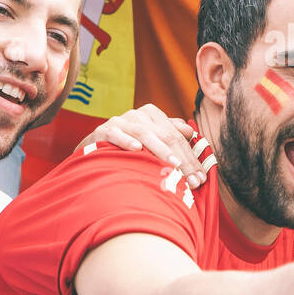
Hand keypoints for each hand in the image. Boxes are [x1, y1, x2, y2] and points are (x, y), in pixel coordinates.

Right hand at [74, 103, 211, 186]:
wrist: (93, 148)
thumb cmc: (126, 146)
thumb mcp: (150, 139)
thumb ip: (169, 134)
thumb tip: (190, 132)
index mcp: (151, 115)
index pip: (176, 136)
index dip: (191, 157)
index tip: (201, 178)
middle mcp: (137, 115)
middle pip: (165, 135)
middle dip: (181, 159)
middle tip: (192, 179)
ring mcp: (119, 121)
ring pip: (144, 133)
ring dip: (160, 150)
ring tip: (174, 164)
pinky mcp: (102, 130)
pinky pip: (116, 134)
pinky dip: (126, 141)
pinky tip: (137, 149)